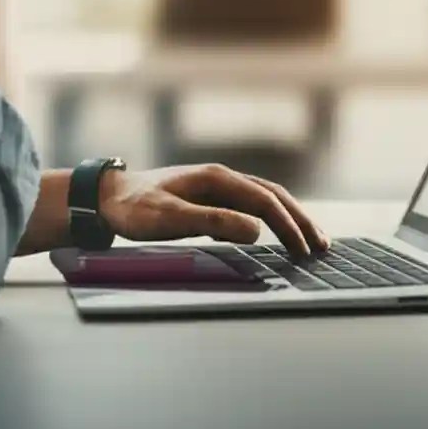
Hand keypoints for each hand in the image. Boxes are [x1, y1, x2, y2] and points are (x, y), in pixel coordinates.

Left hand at [98, 164, 329, 256]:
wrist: (106, 198)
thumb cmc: (134, 208)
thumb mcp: (170, 217)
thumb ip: (213, 222)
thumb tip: (257, 230)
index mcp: (217, 178)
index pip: (266, 200)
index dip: (288, 225)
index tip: (304, 250)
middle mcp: (222, 178)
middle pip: (274, 196)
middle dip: (300, 221)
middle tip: (322, 247)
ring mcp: (217, 187)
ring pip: (265, 199)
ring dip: (290, 218)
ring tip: (310, 240)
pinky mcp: (210, 199)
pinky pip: (251, 207)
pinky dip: (271, 220)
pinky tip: (276, 234)